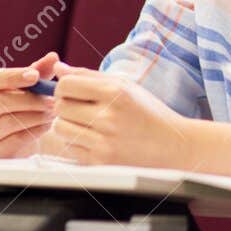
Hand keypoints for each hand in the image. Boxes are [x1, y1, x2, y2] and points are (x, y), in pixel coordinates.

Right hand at [0, 52, 59, 157]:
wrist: (25, 140)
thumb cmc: (22, 107)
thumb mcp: (30, 87)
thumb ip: (39, 71)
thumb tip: (52, 57)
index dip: (12, 77)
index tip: (35, 76)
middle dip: (30, 99)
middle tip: (53, 98)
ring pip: (8, 122)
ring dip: (36, 115)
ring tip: (53, 111)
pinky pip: (14, 140)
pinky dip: (35, 130)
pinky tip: (47, 125)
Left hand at [37, 64, 187, 167]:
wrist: (173, 146)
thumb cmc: (148, 113)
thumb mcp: (126, 86)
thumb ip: (89, 76)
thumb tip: (58, 69)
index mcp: (116, 92)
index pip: (66, 85)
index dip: (64, 87)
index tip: (73, 91)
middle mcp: (108, 116)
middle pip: (60, 106)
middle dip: (66, 106)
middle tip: (81, 108)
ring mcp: (104, 141)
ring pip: (60, 128)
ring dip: (68, 125)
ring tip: (86, 124)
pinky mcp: (100, 161)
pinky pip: (70, 148)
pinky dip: (77, 142)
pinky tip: (94, 139)